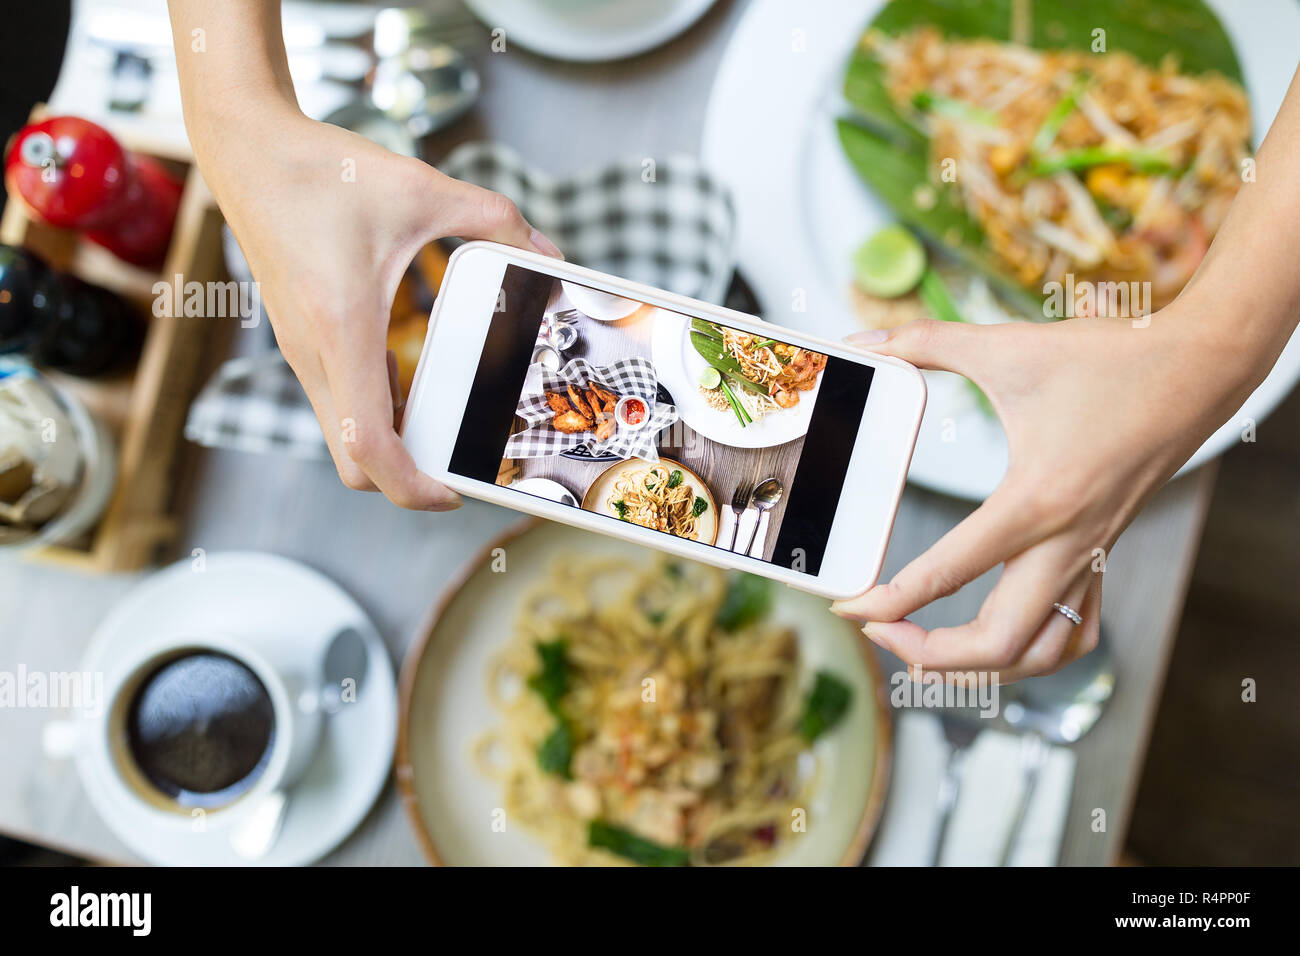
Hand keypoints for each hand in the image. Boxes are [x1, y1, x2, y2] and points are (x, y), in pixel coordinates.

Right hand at [199, 105, 559, 508]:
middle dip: (405, 479)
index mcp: (342, 326)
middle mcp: (313, 351)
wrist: (247, 149)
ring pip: (342, 433)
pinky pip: (339, 401)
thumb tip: (546, 248)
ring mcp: (301, 349)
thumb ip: (492, 218)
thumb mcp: (421, 188)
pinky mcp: (300, 339)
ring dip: (391, 446)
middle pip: (351, 460)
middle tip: (461, 464)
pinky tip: (414, 381)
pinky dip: (376, 411)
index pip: (366, 444)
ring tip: (448, 427)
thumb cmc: (323, 170)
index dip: (410, 486)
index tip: (452, 493)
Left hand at [832, 304, 1249, 681]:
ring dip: (981, 667)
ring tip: (928, 647)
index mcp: (1035, 500)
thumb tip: (867, 339)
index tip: (846, 606)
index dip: (885, 600)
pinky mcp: (1103, 554)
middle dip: (928, 655)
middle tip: (879, 630)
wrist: (1201, 368)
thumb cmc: (1112, 360)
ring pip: (1041, 654)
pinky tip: (1000, 634)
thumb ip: (927, 342)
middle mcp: (1066, 543)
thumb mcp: (1008, 346)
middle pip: (998, 645)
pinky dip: (1033, 650)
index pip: (947, 574)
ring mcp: (1090, 555)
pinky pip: (1076, 632)